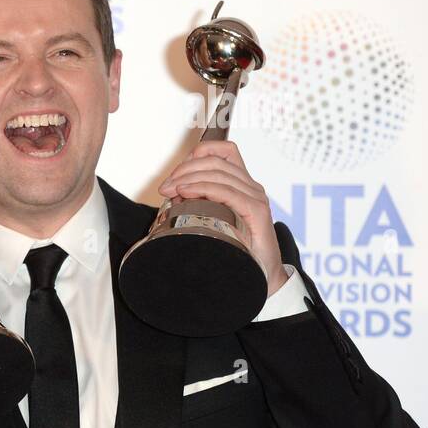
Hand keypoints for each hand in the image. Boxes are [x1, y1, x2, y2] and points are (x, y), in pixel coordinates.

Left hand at [158, 140, 286, 295]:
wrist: (261, 276)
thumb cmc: (237, 250)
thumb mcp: (213, 219)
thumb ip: (198, 202)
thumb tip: (171, 191)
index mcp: (240, 184)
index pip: (222, 151)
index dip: (196, 154)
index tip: (175, 175)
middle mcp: (250, 186)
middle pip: (214, 160)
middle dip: (183, 169)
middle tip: (165, 188)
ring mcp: (255, 197)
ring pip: (218, 172)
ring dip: (188, 178)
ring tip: (171, 191)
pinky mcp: (256, 210)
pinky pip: (227, 191)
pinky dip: (203, 188)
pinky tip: (186, 194)